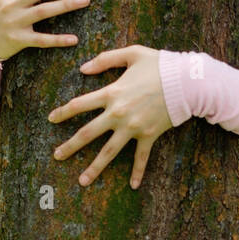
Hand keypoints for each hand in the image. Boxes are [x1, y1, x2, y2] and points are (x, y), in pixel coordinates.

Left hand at [49, 45, 173, 188]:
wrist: (187, 81)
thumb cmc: (160, 65)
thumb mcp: (132, 53)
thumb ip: (105, 59)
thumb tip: (82, 69)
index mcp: (111, 92)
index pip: (79, 104)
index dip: (63, 112)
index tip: (51, 119)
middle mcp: (118, 113)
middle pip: (88, 133)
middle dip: (70, 146)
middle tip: (57, 156)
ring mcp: (133, 127)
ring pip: (109, 151)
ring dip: (94, 167)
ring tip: (82, 181)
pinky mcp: (149, 136)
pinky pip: (142, 158)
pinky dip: (138, 172)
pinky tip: (133, 186)